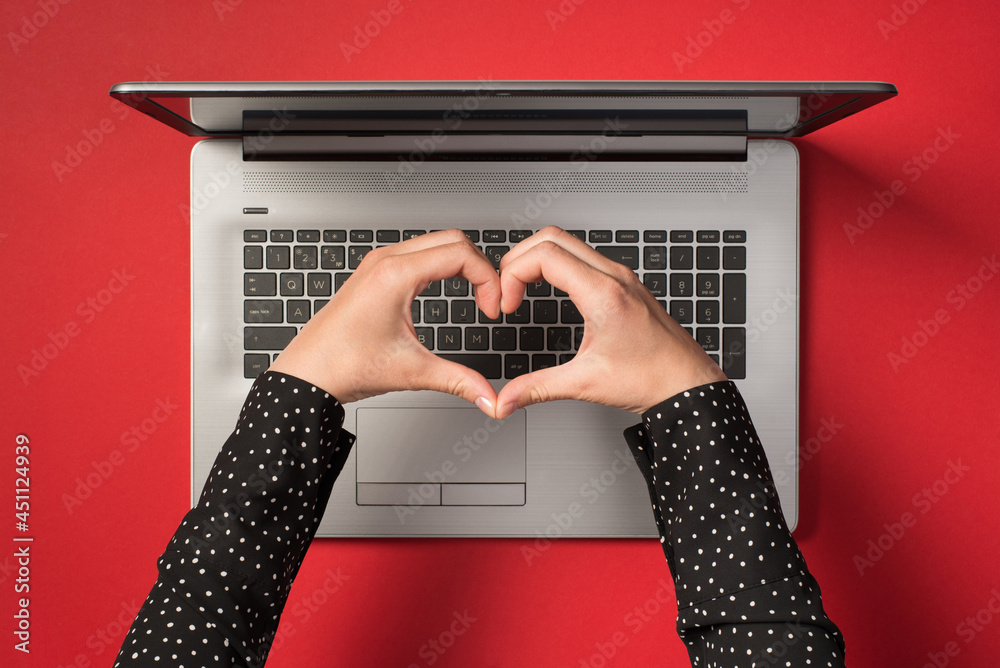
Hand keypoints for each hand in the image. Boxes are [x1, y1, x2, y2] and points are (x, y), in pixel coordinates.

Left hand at [269, 230, 501, 415]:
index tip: (492, 309)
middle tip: (487, 301)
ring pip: (436, 242)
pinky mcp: (374, 272)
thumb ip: (459, 381)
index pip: (461, 254)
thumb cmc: (344, 366)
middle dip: (479, 268)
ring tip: (473, 296)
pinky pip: (418, 253)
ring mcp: (378, 263)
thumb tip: (490, 396)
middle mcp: (386, 261)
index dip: (488, 280)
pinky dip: (441, 265)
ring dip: (461, 264)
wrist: (307, 374)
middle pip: (453, 240)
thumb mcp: (412, 372)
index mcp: (395, 275)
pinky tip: (447, 290)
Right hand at [494, 226, 726, 419]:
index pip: (545, 256)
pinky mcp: (625, 284)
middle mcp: (614, 277)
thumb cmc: (652, 379)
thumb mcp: (585, 383)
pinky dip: (558, 264)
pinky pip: (584, 256)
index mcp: (604, 295)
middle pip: (552, 237)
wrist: (688, 385)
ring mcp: (622, 277)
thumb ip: (538, 388)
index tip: (509, 305)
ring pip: (569, 242)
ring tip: (522, 288)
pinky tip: (551, 288)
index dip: (513, 275)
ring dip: (538, 258)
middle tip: (507, 290)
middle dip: (519, 259)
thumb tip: (506, 399)